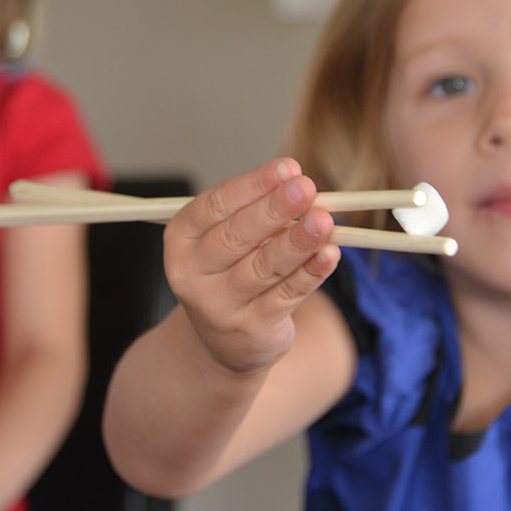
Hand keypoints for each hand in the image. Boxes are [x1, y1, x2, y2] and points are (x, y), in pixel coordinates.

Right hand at [164, 158, 340, 376]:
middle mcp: (192, 274)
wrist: (221, 342)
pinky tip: (329, 255)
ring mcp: (218, 306)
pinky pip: (286, 296)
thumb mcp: (230, 239)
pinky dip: (310, 273)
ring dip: (298, 241)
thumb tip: (300, 189)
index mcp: (181, 239)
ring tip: (323, 220)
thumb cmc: (229, 272)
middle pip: (236, 236)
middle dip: (275, 209)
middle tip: (306, 187)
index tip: (288, 168)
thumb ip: (258, 213)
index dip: (253, 185)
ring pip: (264, 267)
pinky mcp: (250, 329)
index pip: (216, 205)